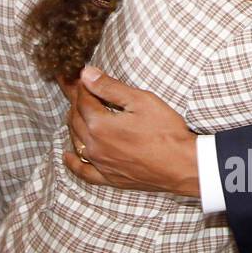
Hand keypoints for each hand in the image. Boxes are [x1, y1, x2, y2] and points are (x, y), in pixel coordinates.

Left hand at [63, 66, 199, 195]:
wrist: (184, 165)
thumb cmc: (166, 131)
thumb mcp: (140, 101)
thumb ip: (110, 87)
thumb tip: (86, 74)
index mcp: (100, 125)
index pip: (83, 100)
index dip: (82, 86)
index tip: (81, 76)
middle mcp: (95, 146)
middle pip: (76, 119)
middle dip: (75, 101)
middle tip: (77, 89)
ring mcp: (101, 164)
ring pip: (77, 140)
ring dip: (73, 124)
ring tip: (76, 111)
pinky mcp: (110, 178)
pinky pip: (84, 171)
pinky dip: (73, 162)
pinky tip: (67, 155)